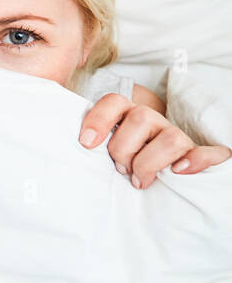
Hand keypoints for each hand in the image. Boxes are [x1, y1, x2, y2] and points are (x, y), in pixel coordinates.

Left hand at [79, 93, 229, 188]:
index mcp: (129, 117)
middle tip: (121, 169)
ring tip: (140, 180)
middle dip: (124, 149)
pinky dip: (196, 161)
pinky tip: (179, 171)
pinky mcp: (199, 156)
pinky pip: (209, 153)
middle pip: (140, 118)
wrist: (164, 176)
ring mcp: (179, 137)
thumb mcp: (106, 152)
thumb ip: (93, 145)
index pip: (114, 102)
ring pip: (170, 137)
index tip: (86, 143)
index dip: (99, 119)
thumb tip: (73, 149)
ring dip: (150, 162)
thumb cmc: (125, 164)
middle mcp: (155, 122)